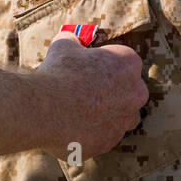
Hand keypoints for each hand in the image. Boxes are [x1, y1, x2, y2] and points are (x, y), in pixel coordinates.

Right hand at [35, 31, 147, 160]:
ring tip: (78, 112)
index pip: (124, 62)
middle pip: (128, 92)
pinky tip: (70, 128)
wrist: (45, 108)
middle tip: (85, 91)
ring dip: (105, 115)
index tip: (88, 68)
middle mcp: (135, 93)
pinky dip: (91, 133)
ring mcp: (124, 121)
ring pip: (120, 118)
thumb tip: (70, 38)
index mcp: (129, 64)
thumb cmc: (58, 72)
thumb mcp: (63, 46)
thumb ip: (73, 41)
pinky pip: (103, 137)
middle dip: (111, 92)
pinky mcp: (109, 142)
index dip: (105, 65)